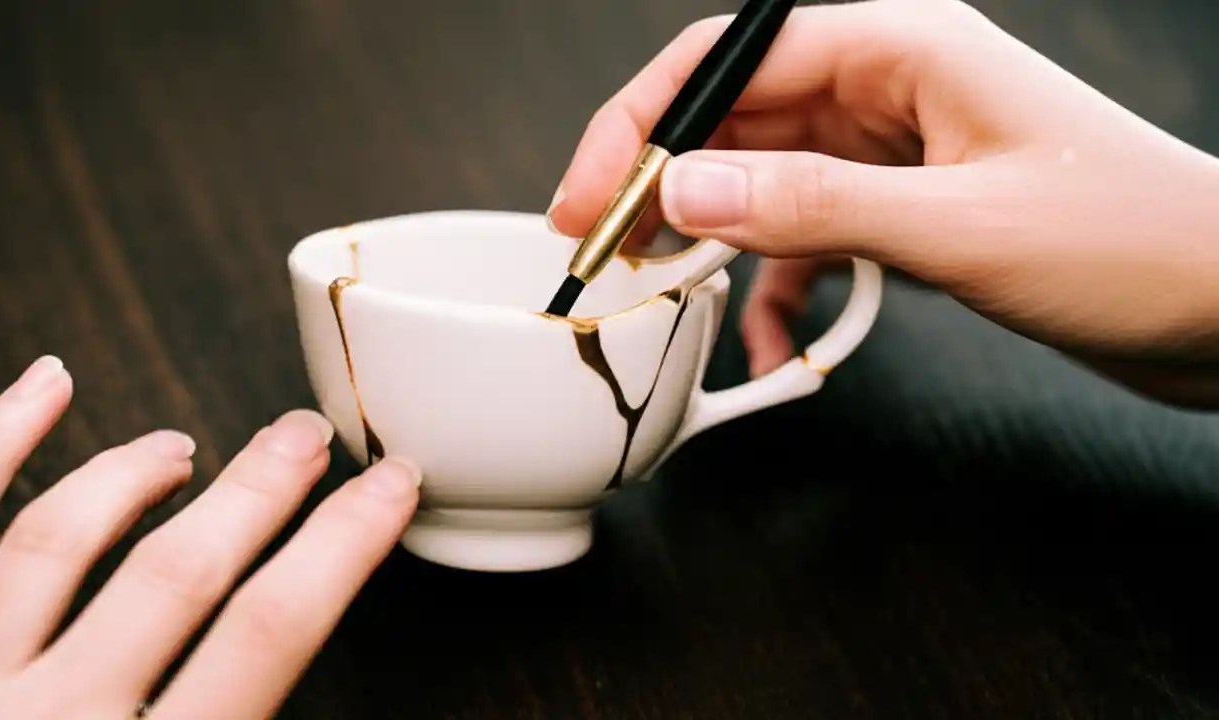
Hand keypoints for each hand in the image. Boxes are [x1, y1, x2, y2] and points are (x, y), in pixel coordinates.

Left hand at [0, 356, 419, 718]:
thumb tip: (293, 711)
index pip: (269, 635)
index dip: (342, 546)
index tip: (388, 487)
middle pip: (179, 570)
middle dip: (260, 491)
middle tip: (307, 435)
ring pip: (59, 537)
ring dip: (135, 473)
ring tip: (183, 444)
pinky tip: (37, 391)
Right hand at [548, 0, 1218, 406]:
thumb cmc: (1134, 242)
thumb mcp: (958, 226)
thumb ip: (813, 203)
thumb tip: (685, 189)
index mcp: (901, 46)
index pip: (728, 63)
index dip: (642, 127)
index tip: (590, 199)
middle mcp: (890, 86)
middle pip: (733, 119)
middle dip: (662, 188)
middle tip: (604, 256)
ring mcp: (896, 149)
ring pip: (763, 179)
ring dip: (713, 240)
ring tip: (665, 297)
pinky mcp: (908, 208)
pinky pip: (812, 234)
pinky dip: (781, 285)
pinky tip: (769, 338)